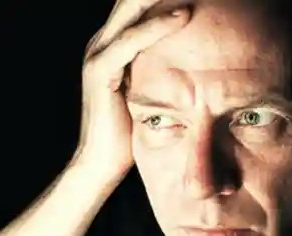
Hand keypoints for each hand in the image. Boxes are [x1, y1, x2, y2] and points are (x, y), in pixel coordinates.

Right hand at [71, 0, 190, 182]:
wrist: (100, 164)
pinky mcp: (101, 71)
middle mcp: (101, 42)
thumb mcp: (146, 90)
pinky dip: (159, 25)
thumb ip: (158, 67)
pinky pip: (132, 39)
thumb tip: (193, 58)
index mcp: (112, 44)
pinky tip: (185, 13)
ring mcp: (98, 54)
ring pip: (131, 9)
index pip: (138, 4)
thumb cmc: (128, 132)